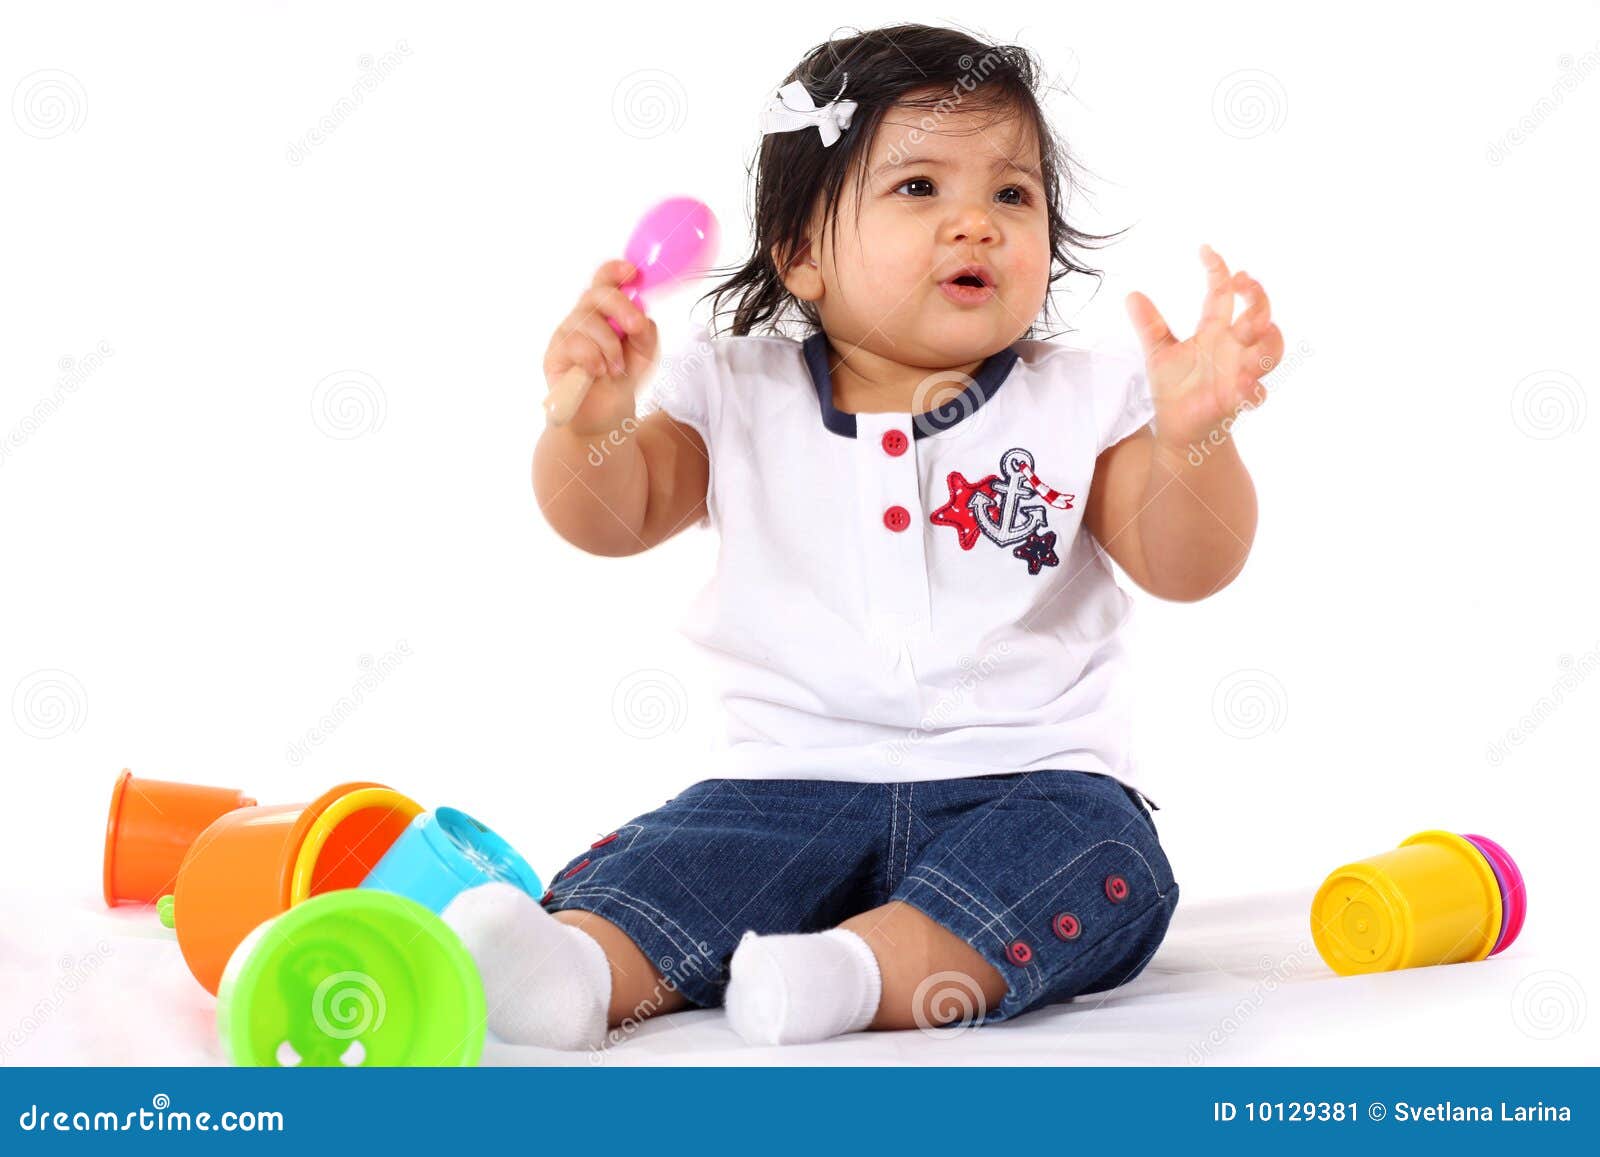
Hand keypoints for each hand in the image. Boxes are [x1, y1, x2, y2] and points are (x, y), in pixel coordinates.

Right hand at [543, 260, 659, 434]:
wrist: (605, 414)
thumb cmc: (622, 378)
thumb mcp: (645, 354)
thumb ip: (646, 331)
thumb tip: (640, 313)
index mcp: (605, 311)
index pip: (604, 280)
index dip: (615, 271)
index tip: (632, 272)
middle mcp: (583, 316)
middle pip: (597, 294)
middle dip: (622, 308)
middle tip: (636, 328)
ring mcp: (566, 333)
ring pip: (590, 322)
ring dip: (611, 348)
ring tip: (615, 369)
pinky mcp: (554, 353)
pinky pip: (576, 345)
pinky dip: (594, 361)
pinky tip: (598, 373)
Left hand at [1125, 245, 1283, 453]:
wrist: (1178, 427)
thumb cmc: (1175, 387)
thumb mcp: (1159, 353)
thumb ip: (1149, 326)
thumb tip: (1131, 294)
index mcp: (1214, 331)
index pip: (1222, 294)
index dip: (1218, 271)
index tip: (1205, 251)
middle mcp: (1233, 347)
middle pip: (1259, 315)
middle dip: (1258, 297)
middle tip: (1243, 282)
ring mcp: (1240, 371)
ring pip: (1271, 349)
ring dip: (1266, 339)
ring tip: (1247, 327)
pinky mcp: (1239, 400)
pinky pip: (1256, 393)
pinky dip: (1252, 389)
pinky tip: (1241, 385)